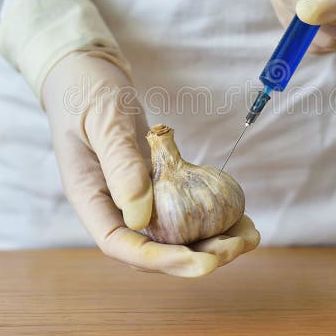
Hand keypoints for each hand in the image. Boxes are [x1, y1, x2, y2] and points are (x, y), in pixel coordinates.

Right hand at [41, 51, 259, 276]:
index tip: (204, 262)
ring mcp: (133, 198)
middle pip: (154, 248)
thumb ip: (120, 163)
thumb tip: (141, 217)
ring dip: (211, 241)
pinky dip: (210, 217)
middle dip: (198, 255)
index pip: (122, 245)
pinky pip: (181, 210)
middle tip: (238, 246)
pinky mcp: (154, 185)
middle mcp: (112, 206)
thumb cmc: (86, 91)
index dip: (163, 260)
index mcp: (90, 198)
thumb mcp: (103, 120)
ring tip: (249, 235)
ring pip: (172, 234)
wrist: (86, 73)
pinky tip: (240, 215)